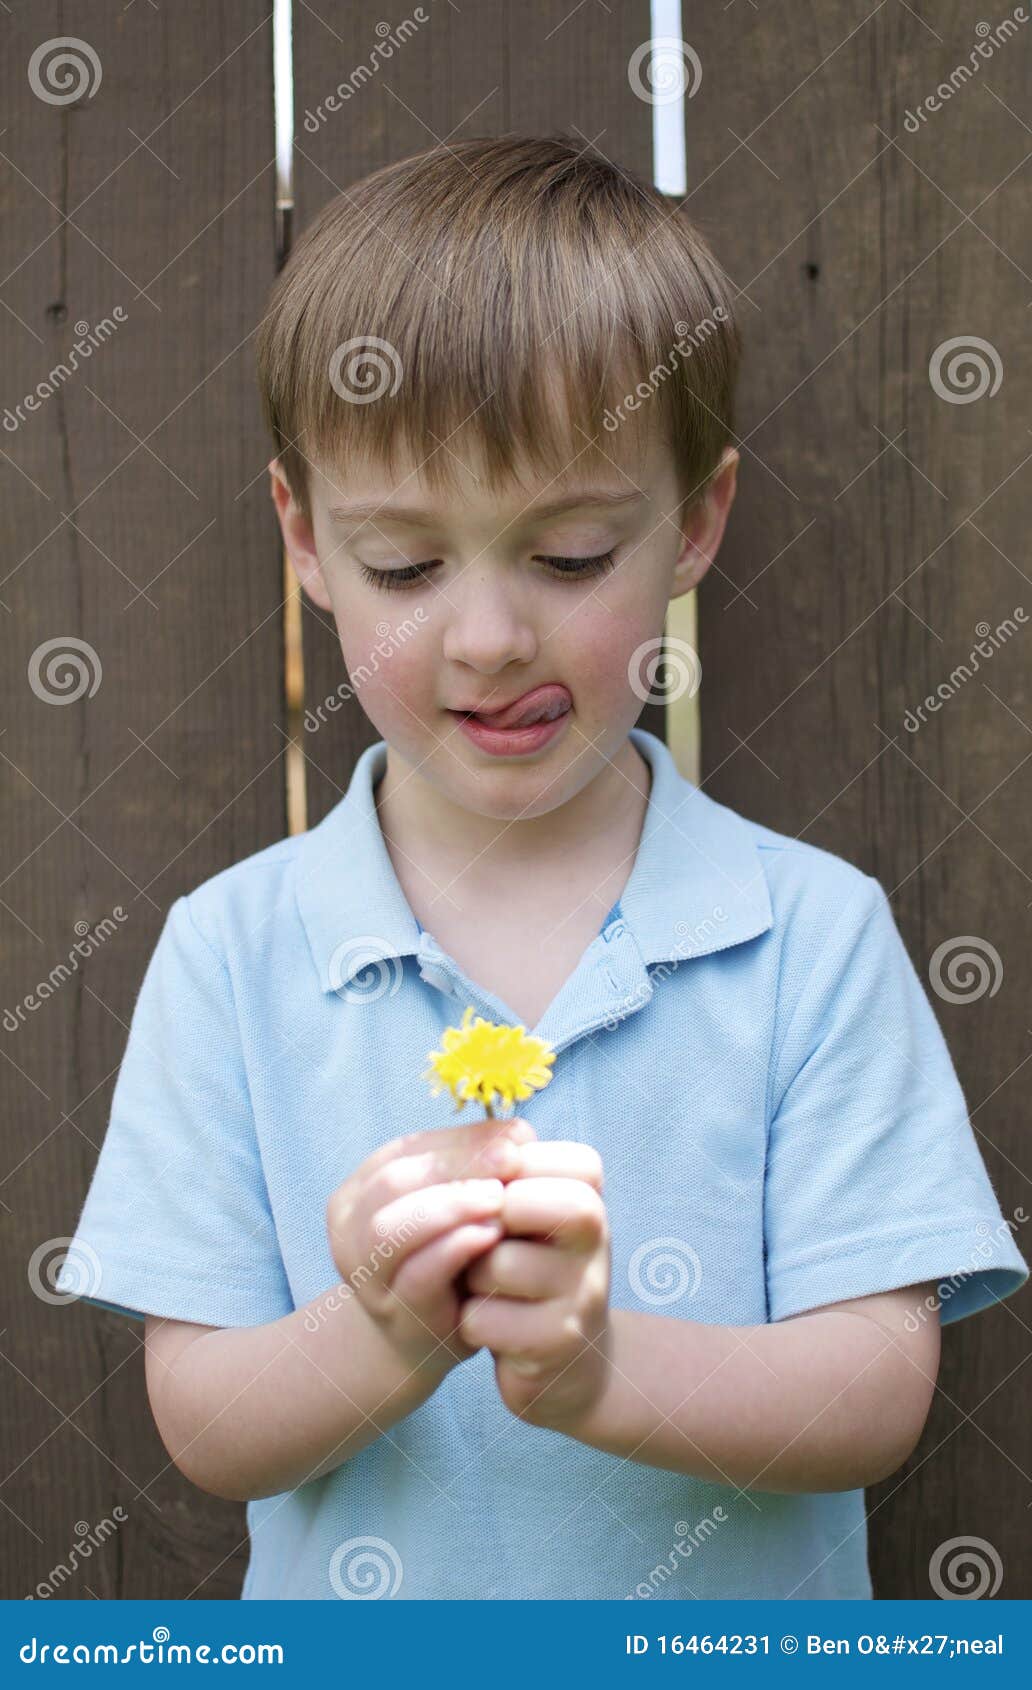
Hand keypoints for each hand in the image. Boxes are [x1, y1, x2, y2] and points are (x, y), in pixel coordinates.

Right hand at [325, 1116, 536, 1384]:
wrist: (420, 1341)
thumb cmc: (447, 1261)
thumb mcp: (454, 1207)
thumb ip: (474, 1169)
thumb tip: (521, 1132)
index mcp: (361, 1191)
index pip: (407, 1149)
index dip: (463, 1138)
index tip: (519, 1134)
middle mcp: (350, 1230)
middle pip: (396, 1181)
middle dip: (458, 1164)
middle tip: (513, 1158)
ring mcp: (367, 1275)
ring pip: (392, 1227)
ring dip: (451, 1205)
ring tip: (501, 1197)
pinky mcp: (395, 1311)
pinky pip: (417, 1274)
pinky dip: (454, 1248)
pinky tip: (491, 1234)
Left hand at [458, 1142, 611, 1428]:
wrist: (563, 1361)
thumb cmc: (525, 1269)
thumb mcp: (518, 1215)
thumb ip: (496, 1175)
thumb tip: (476, 1150)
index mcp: (585, 1189)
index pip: (518, 1155)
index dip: (484, 1184)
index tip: (489, 1207)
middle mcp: (597, 1233)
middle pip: (510, 1203)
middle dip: (480, 1228)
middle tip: (487, 1249)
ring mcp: (585, 1288)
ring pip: (494, 1264)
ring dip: (473, 1280)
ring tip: (489, 1290)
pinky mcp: (561, 1340)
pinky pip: (483, 1318)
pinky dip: (472, 1322)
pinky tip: (494, 1327)